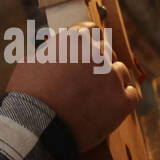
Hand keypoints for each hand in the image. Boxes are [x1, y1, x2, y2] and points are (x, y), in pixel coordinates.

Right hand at [5, 22, 139, 152]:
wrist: (37, 129)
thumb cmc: (28, 97)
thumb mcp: (30, 62)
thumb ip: (49, 52)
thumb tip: (52, 51)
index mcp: (75, 39)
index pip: (91, 31)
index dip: (89, 43)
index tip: (88, 53)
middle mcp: (97, 52)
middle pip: (107, 52)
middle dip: (99, 64)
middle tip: (89, 82)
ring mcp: (112, 76)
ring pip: (121, 73)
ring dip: (111, 83)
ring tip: (94, 100)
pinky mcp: (123, 100)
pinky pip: (131, 94)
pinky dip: (122, 101)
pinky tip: (108, 109)